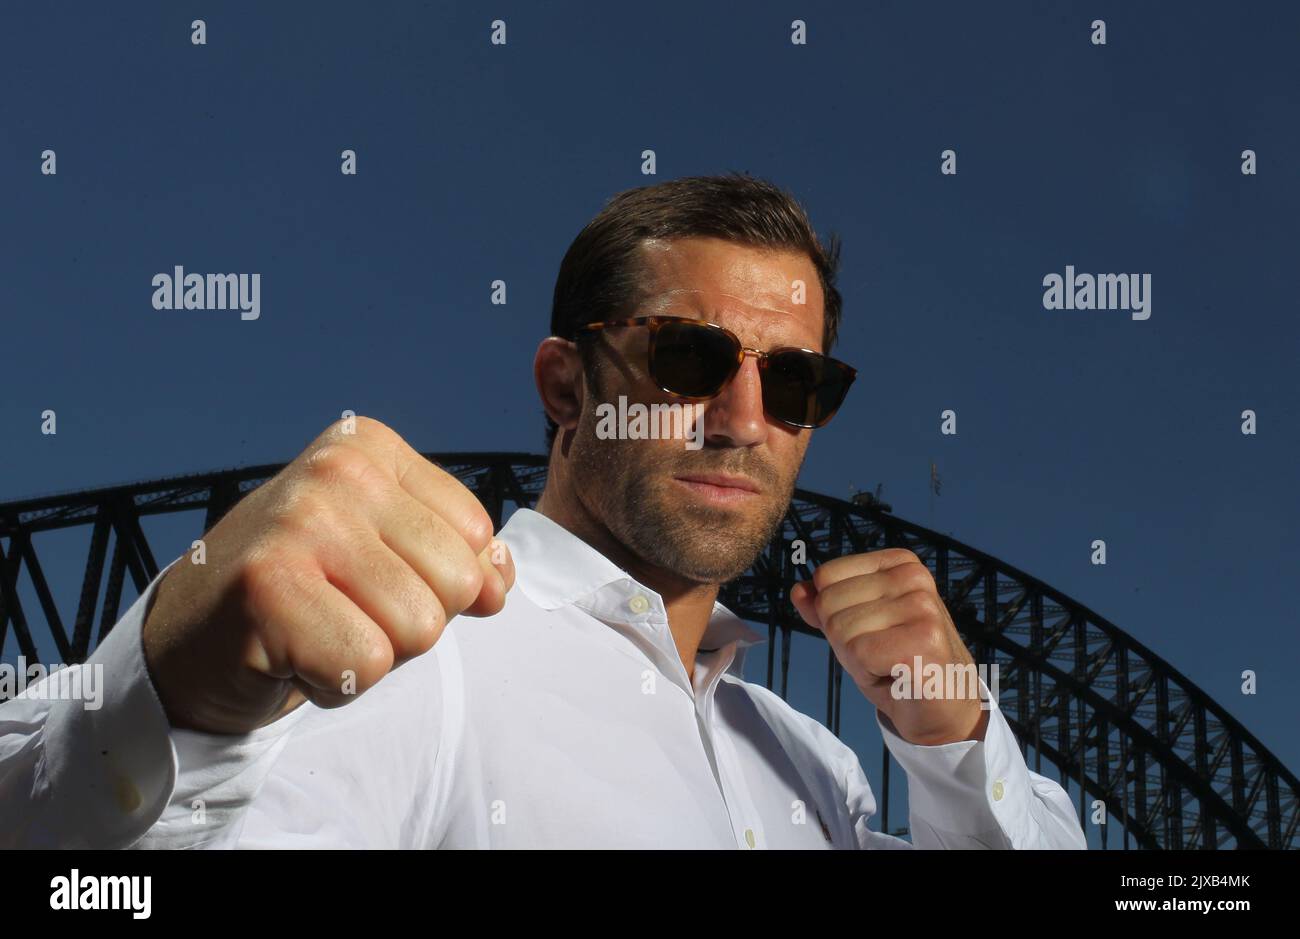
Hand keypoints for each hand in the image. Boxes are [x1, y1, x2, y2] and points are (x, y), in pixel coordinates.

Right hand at [142, 415, 513, 733]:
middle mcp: (339, 471)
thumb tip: (500, 582)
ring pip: (420, 628)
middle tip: (342, 611)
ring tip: (318, 632)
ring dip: (375, 655)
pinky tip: (295, 658)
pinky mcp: (266, 586)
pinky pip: (365, 665)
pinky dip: (338, 684)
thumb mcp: (389, 553)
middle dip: (413, 621)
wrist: (189, 639)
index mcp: (371, 448)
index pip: (477, 535)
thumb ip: (460, 559)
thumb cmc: (304, 593)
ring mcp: (300, 522)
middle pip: (456, 583)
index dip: (438, 583)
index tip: (369, 577)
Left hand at [791, 548, 988, 745]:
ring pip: (841, 629)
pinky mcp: (924, 639)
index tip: (870, 632)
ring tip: (889, 664)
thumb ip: (826, 607)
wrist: (942, 710)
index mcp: (899, 563)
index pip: (826, 576)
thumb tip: (799, 590)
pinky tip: (896, 675)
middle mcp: (914, 577)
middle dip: (843, 640)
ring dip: (856, 659)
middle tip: (880, 654)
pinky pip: (859, 653)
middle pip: (829, 603)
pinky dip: (868, 673)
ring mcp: (922, 606)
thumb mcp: (856, 629)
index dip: (834, 614)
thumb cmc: (898, 665)